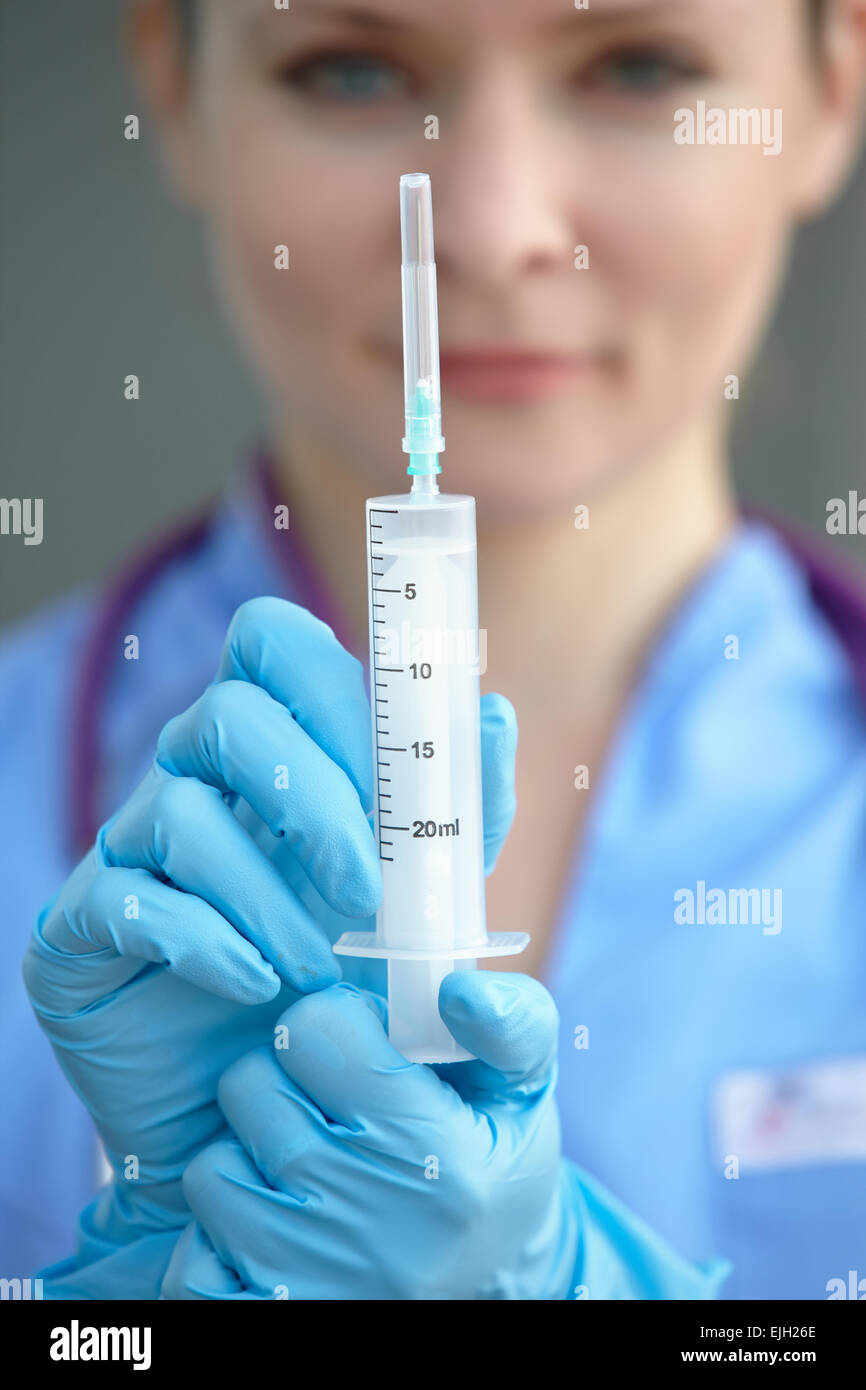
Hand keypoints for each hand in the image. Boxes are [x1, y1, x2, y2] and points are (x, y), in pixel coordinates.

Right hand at [23, 597, 517, 1243]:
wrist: (270, 1103)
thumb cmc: (348, 978)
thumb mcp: (425, 898)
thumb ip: (462, 812)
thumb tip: (493, 714)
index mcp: (273, 750)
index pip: (271, 642)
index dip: (330, 686)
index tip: (387, 778)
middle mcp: (192, 780)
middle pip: (226, 712)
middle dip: (311, 800)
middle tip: (366, 892)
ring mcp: (129, 848)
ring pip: (179, 811)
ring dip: (267, 895)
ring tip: (318, 972)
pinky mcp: (82, 926)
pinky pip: (122, 901)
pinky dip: (203, 943)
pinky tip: (255, 986)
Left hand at [161, 974, 577, 1300]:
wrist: (499, 1292)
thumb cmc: (496, 1171)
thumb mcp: (526, 1092)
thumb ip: (512, 1023)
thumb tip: (455, 986)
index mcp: (437, 1157)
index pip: (315, 1030)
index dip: (336, 1021)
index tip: (362, 1046)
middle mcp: (368, 1225)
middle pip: (250, 1087)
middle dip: (285, 1078)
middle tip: (330, 1104)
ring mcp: (310, 1284)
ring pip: (211, 1169)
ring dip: (249, 1158)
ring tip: (303, 1167)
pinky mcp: (271, 1322)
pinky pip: (191, 1260)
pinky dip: (219, 1240)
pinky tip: (272, 1226)